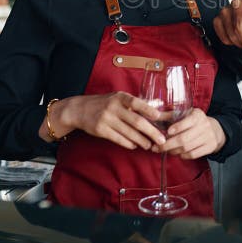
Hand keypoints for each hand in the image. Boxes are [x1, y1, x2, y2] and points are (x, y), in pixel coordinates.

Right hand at [43, 92, 166, 150]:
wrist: (79, 109)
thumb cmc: (105, 103)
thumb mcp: (118, 98)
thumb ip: (136, 103)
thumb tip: (158, 106)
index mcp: (120, 97)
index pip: (137, 102)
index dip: (149, 109)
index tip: (159, 116)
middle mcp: (114, 107)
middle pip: (136, 121)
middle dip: (151, 132)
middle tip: (162, 140)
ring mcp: (106, 119)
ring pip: (128, 133)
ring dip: (141, 141)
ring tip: (150, 146)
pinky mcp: (100, 130)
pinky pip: (118, 139)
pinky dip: (128, 143)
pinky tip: (135, 146)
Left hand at [154, 108, 225, 158]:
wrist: (215, 130)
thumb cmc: (195, 121)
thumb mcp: (186, 114)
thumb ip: (170, 115)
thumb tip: (154, 116)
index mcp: (197, 115)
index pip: (187, 122)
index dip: (177, 128)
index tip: (167, 132)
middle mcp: (204, 126)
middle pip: (184, 139)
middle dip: (168, 145)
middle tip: (157, 148)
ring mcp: (208, 137)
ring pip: (187, 148)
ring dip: (173, 151)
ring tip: (165, 150)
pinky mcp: (210, 147)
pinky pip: (192, 155)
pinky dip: (182, 155)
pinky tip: (177, 153)